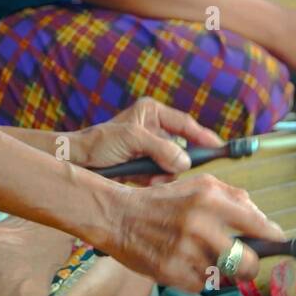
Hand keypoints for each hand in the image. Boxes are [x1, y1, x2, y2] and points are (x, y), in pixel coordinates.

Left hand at [75, 97, 221, 184]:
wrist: (77, 163)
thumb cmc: (98, 143)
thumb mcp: (131, 140)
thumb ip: (161, 148)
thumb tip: (184, 162)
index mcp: (152, 113)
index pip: (185, 124)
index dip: (203, 136)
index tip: (219, 147)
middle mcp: (154, 128)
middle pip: (182, 146)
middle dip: (178, 161)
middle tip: (173, 172)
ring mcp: (151, 148)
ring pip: (174, 163)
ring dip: (166, 174)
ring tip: (151, 179)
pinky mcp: (146, 165)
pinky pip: (163, 174)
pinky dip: (158, 181)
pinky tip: (146, 182)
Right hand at [102, 173, 285, 288]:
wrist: (118, 216)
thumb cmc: (164, 201)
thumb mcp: (199, 185)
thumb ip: (234, 197)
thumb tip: (262, 219)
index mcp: (210, 199)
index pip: (257, 224)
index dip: (274, 237)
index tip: (281, 242)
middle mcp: (200, 226)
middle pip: (247, 262)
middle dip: (252, 266)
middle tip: (247, 262)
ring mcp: (186, 252)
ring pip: (224, 276)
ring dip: (221, 271)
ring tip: (207, 257)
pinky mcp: (172, 273)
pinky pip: (202, 285)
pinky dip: (200, 278)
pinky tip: (187, 263)